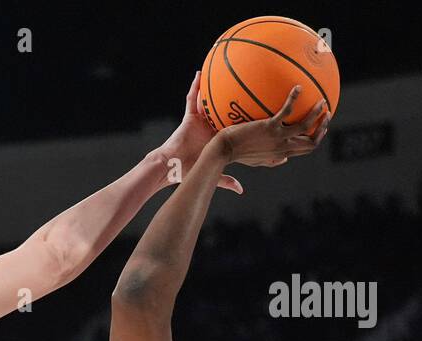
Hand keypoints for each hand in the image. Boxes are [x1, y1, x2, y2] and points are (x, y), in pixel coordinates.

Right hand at [154, 72, 243, 194]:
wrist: (172, 166)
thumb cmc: (189, 171)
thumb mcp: (213, 171)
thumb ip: (226, 179)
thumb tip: (240, 189)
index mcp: (215, 139)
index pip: (229, 127)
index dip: (238, 119)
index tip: (249, 112)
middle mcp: (208, 127)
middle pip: (221, 110)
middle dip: (229, 100)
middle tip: (242, 86)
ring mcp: (198, 121)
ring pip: (208, 101)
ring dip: (213, 87)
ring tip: (221, 70)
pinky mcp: (188, 117)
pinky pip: (192, 98)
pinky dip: (195, 86)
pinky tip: (198, 73)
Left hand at [214, 86, 329, 167]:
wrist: (223, 150)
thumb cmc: (237, 154)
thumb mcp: (257, 162)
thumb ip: (272, 161)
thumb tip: (284, 160)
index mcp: (281, 153)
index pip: (306, 149)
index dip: (317, 138)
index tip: (322, 128)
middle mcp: (282, 147)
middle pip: (311, 141)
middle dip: (323, 127)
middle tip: (327, 113)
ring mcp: (277, 137)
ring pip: (306, 126)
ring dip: (317, 113)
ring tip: (322, 100)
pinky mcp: (269, 127)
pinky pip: (287, 110)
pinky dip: (294, 98)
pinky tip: (297, 87)